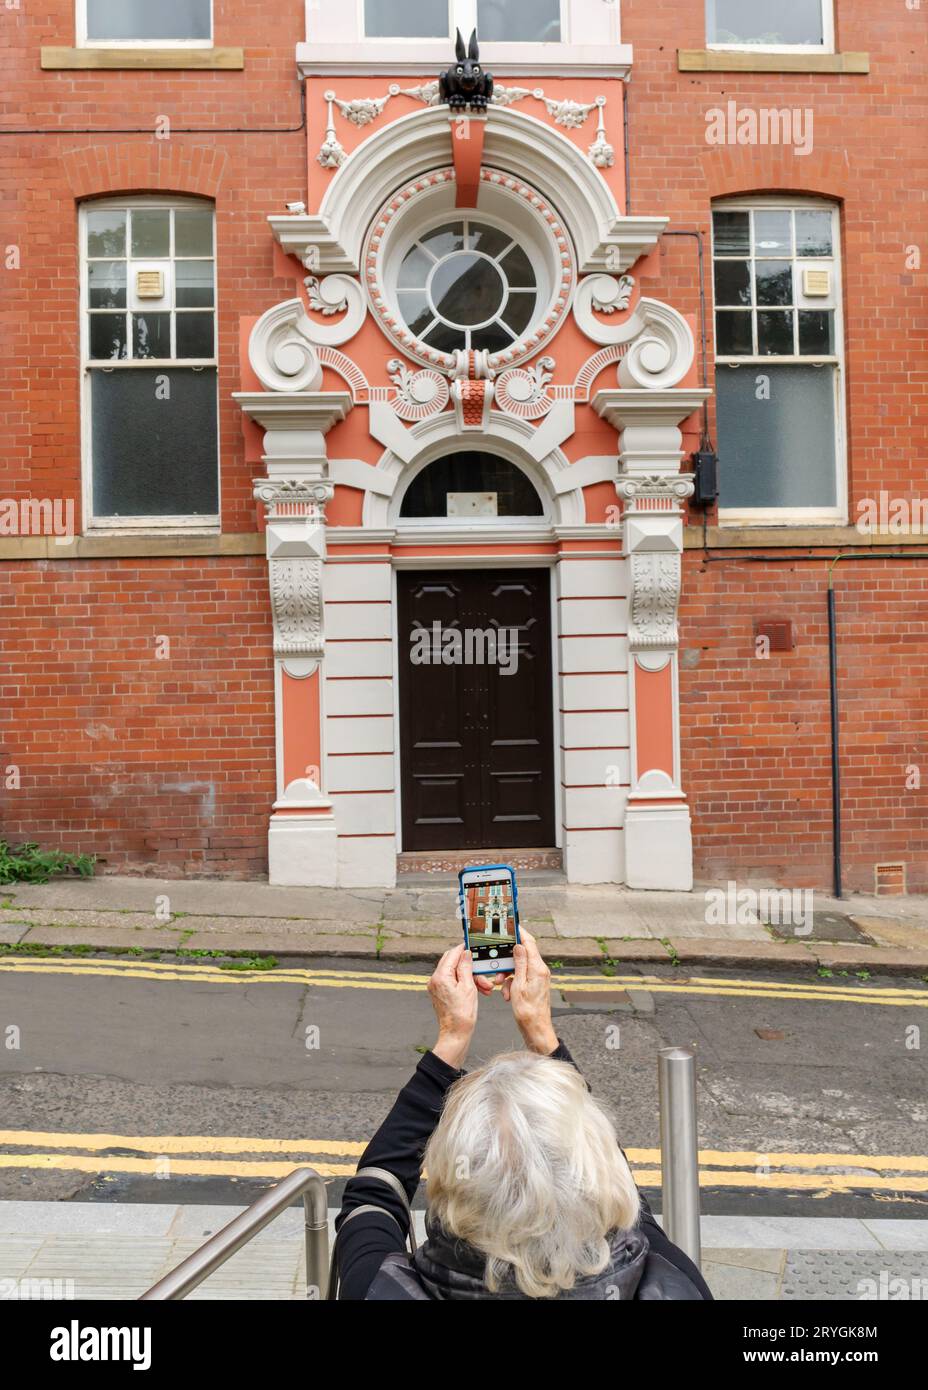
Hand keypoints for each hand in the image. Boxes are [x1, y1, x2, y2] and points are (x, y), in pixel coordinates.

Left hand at [428, 944, 480, 1068]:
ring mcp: (436, 987)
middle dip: (470, 967)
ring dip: (471, 977)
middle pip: (453, 963)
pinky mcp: (440, 993)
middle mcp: (435, 980)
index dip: (464, 949)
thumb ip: (466, 967)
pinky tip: (478, 991)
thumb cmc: (462, 1015)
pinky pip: (453, 982)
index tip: (473, 946)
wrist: (455, 1034)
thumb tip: (466, 953)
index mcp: (440, 976)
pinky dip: (465, 984)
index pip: (452, 954)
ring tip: (485, 987)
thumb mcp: (468, 987)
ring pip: (456, 974)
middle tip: (483, 974)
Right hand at [499, 929, 557, 1054]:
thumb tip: (519, 946)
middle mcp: (540, 970)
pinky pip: (520, 977)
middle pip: (522, 955)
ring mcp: (538, 977)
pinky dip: (512, 983)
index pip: (529, 943)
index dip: (520, 933)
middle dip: (507, 961)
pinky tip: (507, 994)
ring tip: (501, 986)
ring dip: (508, 975)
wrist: (535, 1028)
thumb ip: (519, 963)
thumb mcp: (518, 985)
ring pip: (519, 968)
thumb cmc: (528, 1011)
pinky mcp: (535, 985)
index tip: (511, 925)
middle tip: (499, 970)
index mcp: (538, 968)